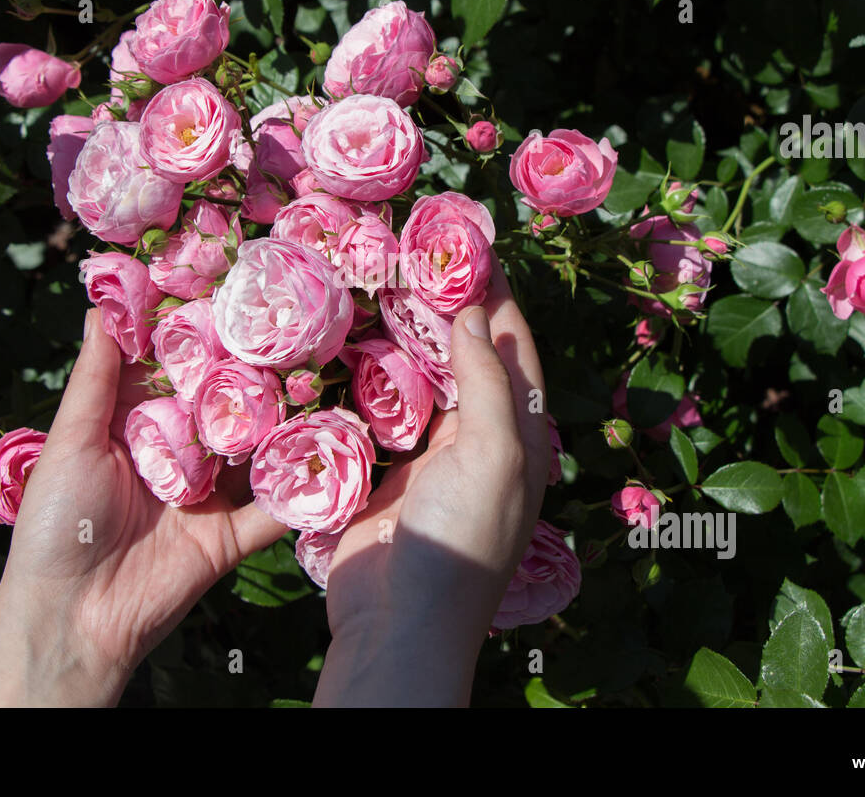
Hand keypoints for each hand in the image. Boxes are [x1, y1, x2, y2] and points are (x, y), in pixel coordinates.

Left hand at [0, 310, 284, 706]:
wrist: (72, 618)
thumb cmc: (58, 524)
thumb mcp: (71, 439)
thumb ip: (96, 376)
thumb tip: (100, 303)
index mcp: (136, 424)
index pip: (175, 367)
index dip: (198, 329)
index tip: (230, 281)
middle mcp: (178, 451)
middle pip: (224, 401)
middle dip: (254, 368)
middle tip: (292, 323)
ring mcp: (211, 492)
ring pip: (258, 446)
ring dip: (288, 418)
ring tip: (323, 373)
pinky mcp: (234, 534)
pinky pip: (277, 506)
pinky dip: (306, 485)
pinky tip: (338, 447)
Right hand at [314, 264, 549, 705]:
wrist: (398, 621)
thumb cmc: (461, 538)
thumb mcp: (495, 455)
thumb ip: (488, 382)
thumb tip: (475, 313)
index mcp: (520, 436)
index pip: (514, 349)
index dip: (496, 295)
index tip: (473, 242)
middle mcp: (478, 440)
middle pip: (464, 357)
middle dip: (445, 306)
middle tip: (412, 251)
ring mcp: (428, 457)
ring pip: (419, 380)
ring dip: (402, 336)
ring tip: (376, 281)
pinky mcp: (382, 472)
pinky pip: (377, 412)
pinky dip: (366, 377)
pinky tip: (344, 342)